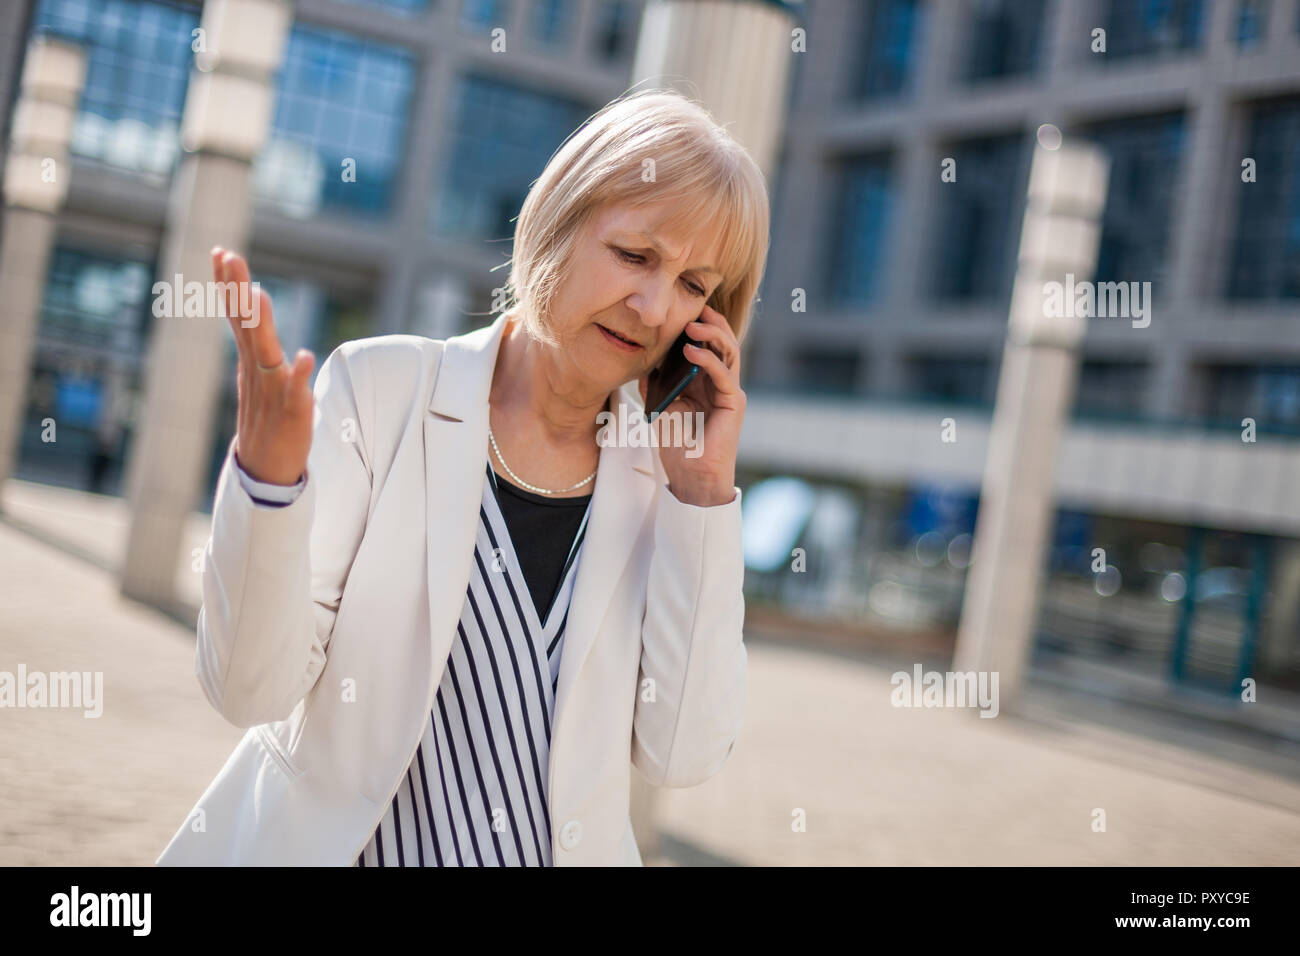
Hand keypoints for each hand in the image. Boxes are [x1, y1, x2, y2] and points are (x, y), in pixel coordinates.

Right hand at [213, 247, 315, 485]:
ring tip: (258, 295)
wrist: (267, 467)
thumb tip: (252, 302)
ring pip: (266, 352)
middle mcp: (258, 370)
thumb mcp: (259, 372)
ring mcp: (273, 390)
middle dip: (237, 290)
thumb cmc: (267, 415)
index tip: (220, 252)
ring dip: (262, 325)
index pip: (238, 316)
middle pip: (246, 325)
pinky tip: (307, 356)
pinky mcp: (293, 411)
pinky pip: (296, 392)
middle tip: (228, 256)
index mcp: (251, 359)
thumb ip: (256, 339)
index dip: (229, 285)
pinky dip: (300, 376)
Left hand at [637, 303, 743, 506]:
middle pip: (724, 342)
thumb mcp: (661, 405)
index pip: (708, 345)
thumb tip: (644, 361)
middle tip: (694, 308)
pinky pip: (724, 374)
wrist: (692, 475)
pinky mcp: (733, 403)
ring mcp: (730, 391)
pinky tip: (691, 351)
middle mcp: (722, 382)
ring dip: (712, 335)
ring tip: (692, 325)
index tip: (682, 309)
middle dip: (711, 323)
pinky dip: (708, 359)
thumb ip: (657, 383)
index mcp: (706, 381)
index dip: (699, 326)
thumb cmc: (678, 443)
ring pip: (730, 352)